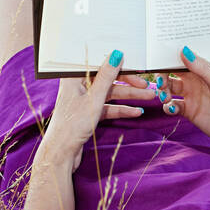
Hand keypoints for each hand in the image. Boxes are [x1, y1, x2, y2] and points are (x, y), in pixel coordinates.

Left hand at [47, 52, 148, 170]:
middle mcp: (79, 86)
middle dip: (128, 82)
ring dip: (129, 96)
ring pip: (110, 93)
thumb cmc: (71, 126)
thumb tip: (116, 55)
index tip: (135, 64)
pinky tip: (136, 112)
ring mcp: (84, 100)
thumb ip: (106, 76)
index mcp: (74, 77)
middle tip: (146, 84)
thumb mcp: (94, 99)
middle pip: (108, 79)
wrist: (61, 154)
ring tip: (148, 97)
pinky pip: (108, 107)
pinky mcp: (88, 113)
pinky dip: (121, 109)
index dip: (118, 63)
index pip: (99, 63)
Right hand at [158, 47, 209, 174]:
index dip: (170, 56)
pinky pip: (172, 106)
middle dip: (163, 75)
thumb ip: (201, 68)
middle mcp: (197, 80)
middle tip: (161, 82)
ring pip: (170, 88)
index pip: (183, 58)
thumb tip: (183, 49)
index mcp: (205, 69)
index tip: (158, 57)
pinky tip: (171, 108)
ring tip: (166, 96)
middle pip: (172, 73)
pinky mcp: (189, 111)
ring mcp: (192, 96)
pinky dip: (168, 106)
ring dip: (163, 90)